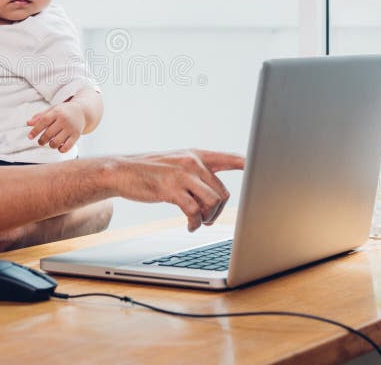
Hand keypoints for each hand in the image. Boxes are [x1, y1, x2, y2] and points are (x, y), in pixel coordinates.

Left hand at [27, 103, 85, 152]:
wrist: (82, 112)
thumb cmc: (64, 111)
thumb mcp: (52, 110)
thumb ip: (40, 116)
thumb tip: (27, 123)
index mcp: (57, 112)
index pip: (43, 121)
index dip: (35, 130)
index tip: (29, 137)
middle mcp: (64, 120)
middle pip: (49, 133)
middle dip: (42, 140)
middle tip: (40, 142)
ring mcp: (71, 128)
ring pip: (57, 142)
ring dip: (51, 145)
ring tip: (51, 143)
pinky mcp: (76, 135)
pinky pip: (67, 147)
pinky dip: (60, 149)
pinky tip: (59, 146)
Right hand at [110, 149, 243, 232]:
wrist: (122, 171)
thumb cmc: (149, 170)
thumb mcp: (175, 163)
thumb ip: (196, 172)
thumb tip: (214, 192)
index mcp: (196, 155)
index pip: (228, 158)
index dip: (245, 164)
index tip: (259, 168)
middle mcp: (192, 162)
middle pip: (222, 191)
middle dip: (218, 211)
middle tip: (208, 218)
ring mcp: (182, 174)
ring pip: (212, 201)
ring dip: (209, 217)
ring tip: (199, 221)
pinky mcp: (171, 189)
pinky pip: (194, 211)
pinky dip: (195, 223)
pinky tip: (189, 225)